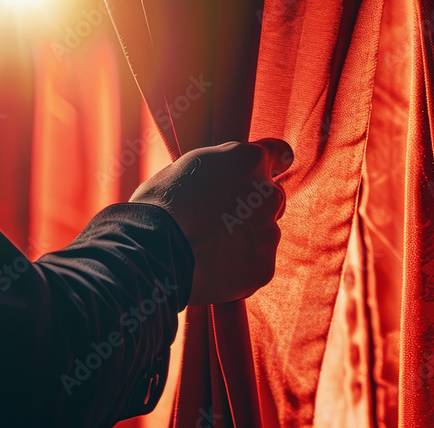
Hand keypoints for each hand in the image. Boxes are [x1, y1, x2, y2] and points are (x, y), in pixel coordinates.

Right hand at [130, 139, 292, 304]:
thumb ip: (222, 167)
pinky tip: (214, 267)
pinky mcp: (263, 267)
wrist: (154, 251)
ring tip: (210, 248)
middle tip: (222, 220)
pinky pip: (256, 264)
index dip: (272, 163)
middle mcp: (268, 195)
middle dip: (255, 207)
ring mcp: (269, 233)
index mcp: (250, 161)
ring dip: (245, 238)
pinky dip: (240, 267)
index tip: (269, 170)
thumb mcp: (190, 167)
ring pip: (265, 234)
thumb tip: (231, 172)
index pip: (279, 153)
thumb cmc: (160, 205)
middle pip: (273, 198)